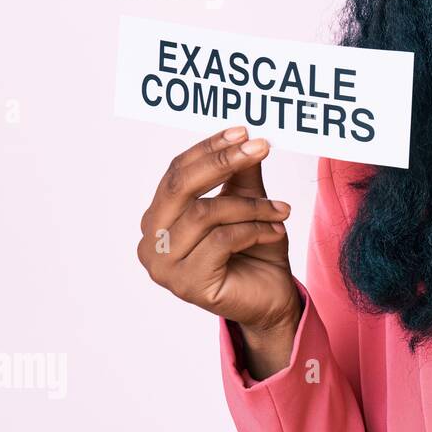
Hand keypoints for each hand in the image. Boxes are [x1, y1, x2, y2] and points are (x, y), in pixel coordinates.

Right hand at [136, 126, 300, 335]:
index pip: (176, 173)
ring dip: (251, 206)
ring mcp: (164, 266)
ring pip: (205, 214)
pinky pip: (222, 241)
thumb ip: (240, 174)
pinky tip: (276, 231)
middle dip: (222, 163)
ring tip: (282, 209)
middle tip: (261, 147)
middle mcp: (150, 241)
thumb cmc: (255, 252)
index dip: (209, 149)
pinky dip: (254, 230)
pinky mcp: (187, 284)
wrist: (272, 299)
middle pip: (180, 187)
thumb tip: (244, 137)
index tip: (243, 132)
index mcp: (157, 217)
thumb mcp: (249, 205)